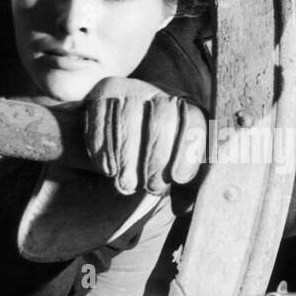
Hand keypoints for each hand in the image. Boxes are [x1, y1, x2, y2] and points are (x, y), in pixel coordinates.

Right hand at [83, 77, 206, 195]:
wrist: (130, 123)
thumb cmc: (161, 152)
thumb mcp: (179, 164)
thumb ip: (186, 186)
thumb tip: (184, 207)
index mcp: (188, 108)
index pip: (193, 122)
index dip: (187, 151)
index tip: (177, 179)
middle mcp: (162, 93)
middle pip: (161, 121)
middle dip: (155, 160)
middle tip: (150, 188)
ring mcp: (132, 88)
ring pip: (129, 118)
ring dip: (127, 158)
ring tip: (126, 184)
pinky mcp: (105, 90)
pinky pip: (102, 116)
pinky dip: (103, 147)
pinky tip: (108, 169)